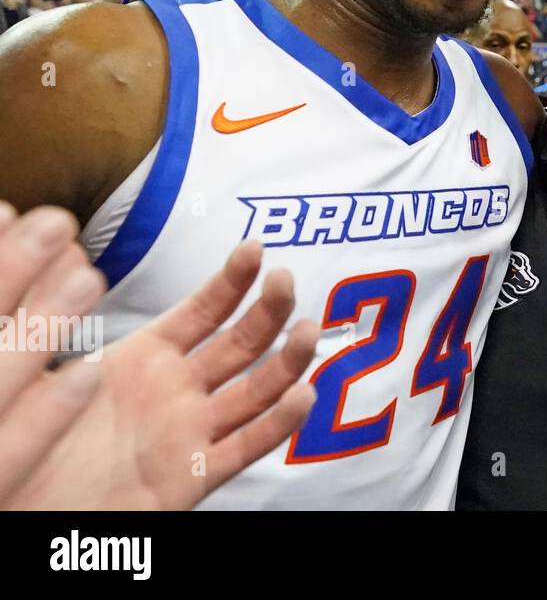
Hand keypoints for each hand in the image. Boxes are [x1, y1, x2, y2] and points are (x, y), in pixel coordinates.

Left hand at [8, 239, 318, 509]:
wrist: (22, 508)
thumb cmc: (27, 438)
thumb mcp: (36, 368)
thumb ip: (52, 321)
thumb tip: (69, 265)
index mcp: (145, 358)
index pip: (203, 310)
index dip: (232, 280)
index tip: (255, 249)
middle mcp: (177, 390)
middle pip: (241, 344)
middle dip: (268, 310)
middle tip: (285, 282)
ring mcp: (192, 431)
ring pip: (255, 391)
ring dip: (287, 362)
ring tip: (307, 332)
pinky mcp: (194, 476)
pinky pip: (245, 448)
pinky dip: (277, 424)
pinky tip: (301, 396)